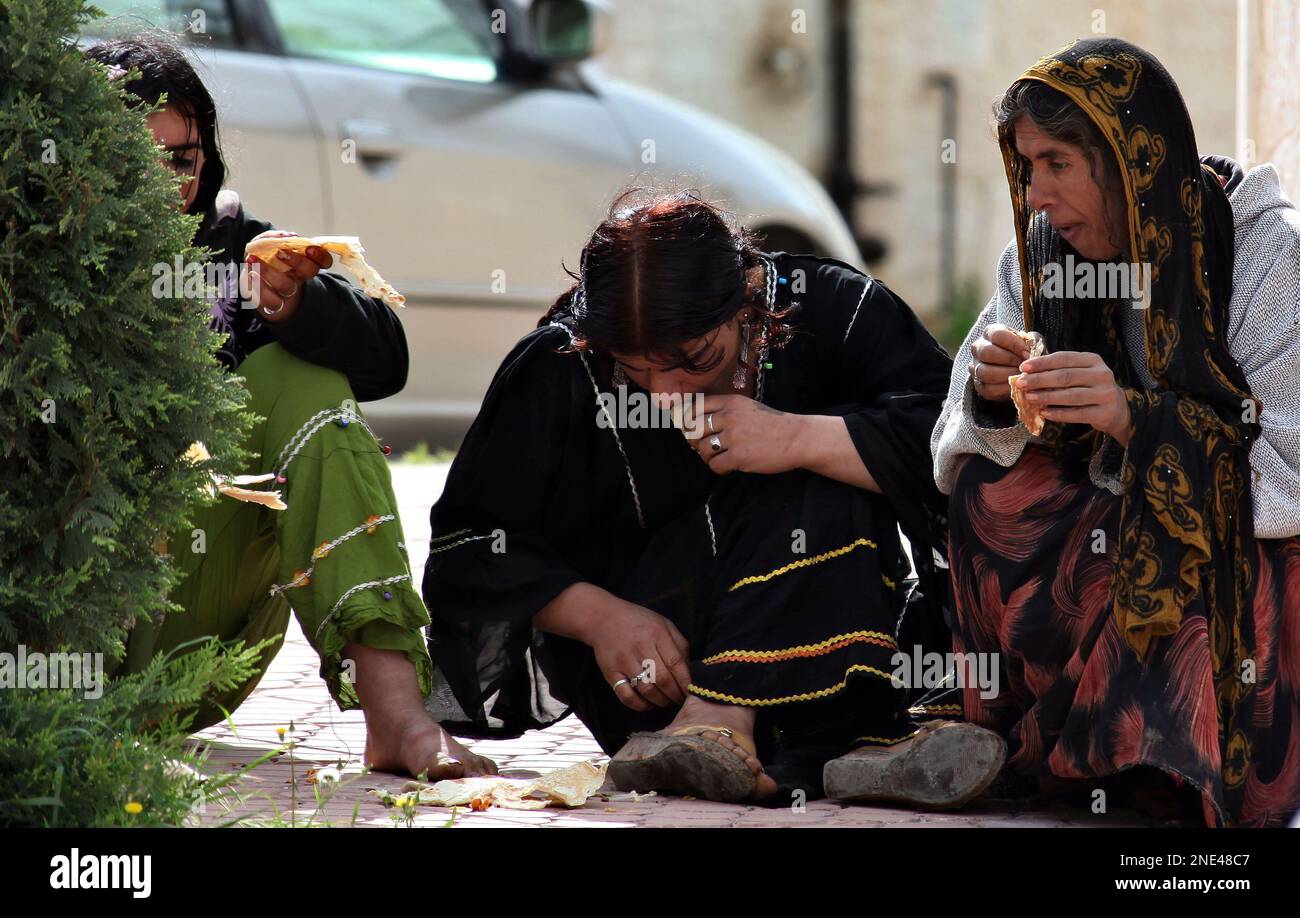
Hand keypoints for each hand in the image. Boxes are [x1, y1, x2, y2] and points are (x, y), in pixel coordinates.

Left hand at [243, 230, 331, 321]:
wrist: (253, 278)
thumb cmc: (264, 256)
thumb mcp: (268, 242)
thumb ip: (275, 237)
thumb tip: (287, 236)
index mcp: (303, 261)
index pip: (323, 260)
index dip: (321, 256)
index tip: (310, 249)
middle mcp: (299, 276)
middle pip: (309, 271)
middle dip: (298, 261)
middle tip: (280, 252)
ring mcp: (287, 290)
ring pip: (287, 286)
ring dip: (270, 272)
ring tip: (252, 259)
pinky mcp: (273, 302)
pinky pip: (270, 300)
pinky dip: (258, 286)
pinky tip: (249, 274)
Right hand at [587, 597, 691, 711]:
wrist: (603, 618)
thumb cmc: (639, 622)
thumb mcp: (664, 624)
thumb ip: (679, 645)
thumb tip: (690, 671)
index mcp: (657, 634)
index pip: (675, 663)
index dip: (686, 681)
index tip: (692, 692)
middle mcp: (641, 648)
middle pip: (662, 679)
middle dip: (676, 695)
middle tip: (681, 700)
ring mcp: (624, 661)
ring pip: (647, 690)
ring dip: (661, 701)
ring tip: (667, 702)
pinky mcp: (611, 673)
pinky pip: (627, 696)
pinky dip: (640, 705)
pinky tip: (648, 704)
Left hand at [689, 394, 804, 474]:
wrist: (796, 438)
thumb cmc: (772, 424)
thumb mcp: (748, 407)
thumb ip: (726, 412)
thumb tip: (696, 425)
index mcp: (731, 402)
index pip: (697, 407)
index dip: (688, 419)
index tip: (690, 429)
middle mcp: (730, 417)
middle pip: (695, 429)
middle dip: (695, 440)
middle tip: (705, 446)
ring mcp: (734, 437)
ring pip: (704, 449)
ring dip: (708, 456)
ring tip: (720, 457)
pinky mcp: (739, 456)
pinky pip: (715, 465)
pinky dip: (719, 468)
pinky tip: (729, 466)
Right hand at [969, 323, 1033, 401]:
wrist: (1018, 368)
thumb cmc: (1024, 352)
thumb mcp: (1030, 342)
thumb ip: (1032, 343)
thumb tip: (1031, 352)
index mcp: (990, 333)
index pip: (998, 335)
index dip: (1014, 344)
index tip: (1027, 353)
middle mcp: (978, 348)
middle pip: (987, 352)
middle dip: (1009, 360)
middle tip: (1024, 366)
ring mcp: (975, 367)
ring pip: (985, 372)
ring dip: (1006, 375)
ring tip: (1021, 377)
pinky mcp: (979, 385)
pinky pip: (988, 389)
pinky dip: (1004, 389)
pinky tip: (1016, 386)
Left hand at [1015, 350, 1132, 444]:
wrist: (1116, 408)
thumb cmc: (1090, 387)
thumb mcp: (1080, 372)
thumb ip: (1059, 368)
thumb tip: (1027, 369)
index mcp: (1093, 360)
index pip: (1064, 358)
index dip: (1042, 363)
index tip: (1023, 367)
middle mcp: (1102, 374)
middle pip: (1066, 376)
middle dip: (1040, 380)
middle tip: (1020, 383)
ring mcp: (1105, 394)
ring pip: (1071, 396)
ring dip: (1047, 397)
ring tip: (1029, 398)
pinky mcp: (1104, 412)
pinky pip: (1077, 414)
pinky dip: (1059, 414)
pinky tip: (1044, 413)